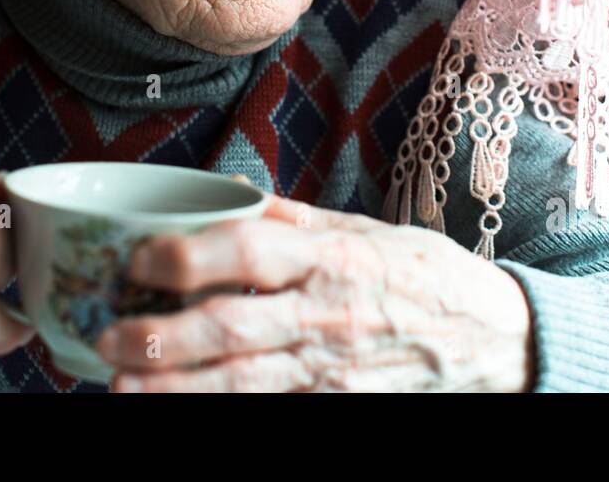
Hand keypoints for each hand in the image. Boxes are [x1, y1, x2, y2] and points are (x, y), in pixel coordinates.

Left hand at [94, 191, 534, 391]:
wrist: (499, 341)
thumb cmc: (427, 277)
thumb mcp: (367, 231)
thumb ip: (295, 219)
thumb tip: (229, 195)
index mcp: (334, 256)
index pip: (250, 251)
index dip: (188, 256)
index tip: (138, 258)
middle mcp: (330, 315)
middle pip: (234, 328)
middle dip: (164, 339)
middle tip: (109, 339)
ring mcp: (334, 370)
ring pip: (244, 384)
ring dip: (179, 390)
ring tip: (122, 389)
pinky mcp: (340, 408)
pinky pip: (274, 411)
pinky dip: (226, 412)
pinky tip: (184, 408)